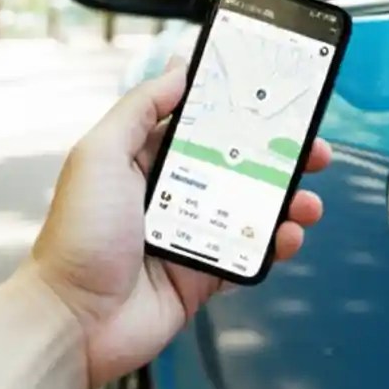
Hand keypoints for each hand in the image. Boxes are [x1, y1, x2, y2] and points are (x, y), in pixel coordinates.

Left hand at [30, 60, 330, 388]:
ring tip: (308, 201)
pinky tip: (289, 236)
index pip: (203, 126)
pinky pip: (250, 254)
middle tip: (314, 151)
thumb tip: (178, 69)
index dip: (240, 114)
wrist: (73, 320)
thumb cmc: (78, 235)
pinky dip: (276, 244)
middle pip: (239, 166)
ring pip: (253, 210)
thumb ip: (140, 108)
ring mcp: (191, 235)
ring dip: (288, 201)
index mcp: (145, 160)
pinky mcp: (203, 275)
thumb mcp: (100, 154)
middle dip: (280, 157)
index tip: (275, 102)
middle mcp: (171, 194)